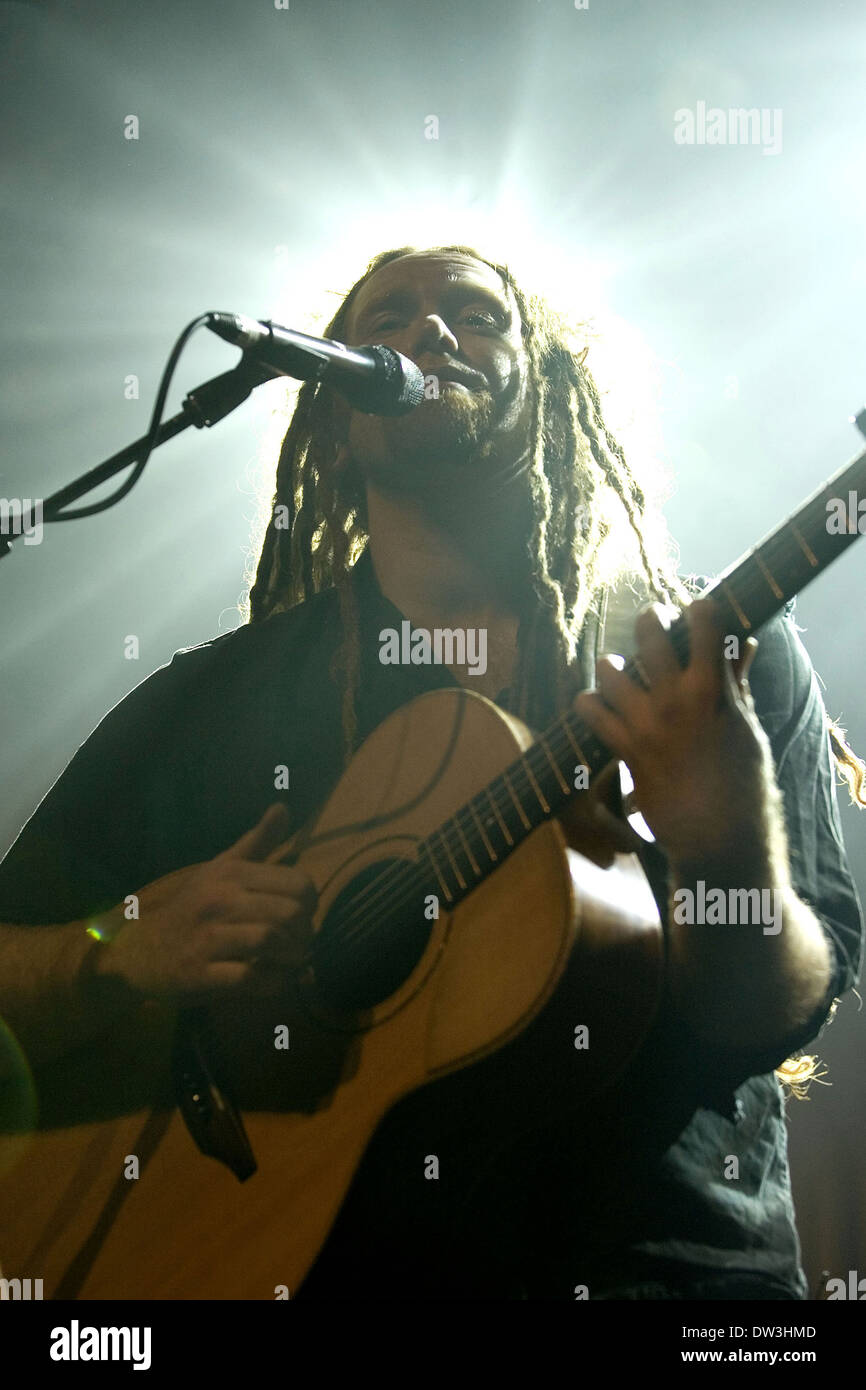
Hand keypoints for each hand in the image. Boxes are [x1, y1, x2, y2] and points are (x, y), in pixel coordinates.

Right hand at [91, 804, 316, 1001]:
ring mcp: (208, 938)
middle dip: (305, 932)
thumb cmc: (191, 907)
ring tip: (290, 960)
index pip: (298, 884)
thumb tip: (283, 807)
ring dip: (292, 957)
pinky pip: (251, 978)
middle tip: (299, 942)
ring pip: (271, 941)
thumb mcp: (220, 868)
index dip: (310, 903)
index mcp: (231, 874)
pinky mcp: (200, 974)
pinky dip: (272, 983)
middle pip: (290, 913)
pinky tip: (272, 979)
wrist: (139, 950)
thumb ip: (256, 841)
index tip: (301, 914)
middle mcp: (219, 900)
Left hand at [573, 598, 786, 878]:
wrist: (719, 835)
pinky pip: (591, 712)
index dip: (699, 610)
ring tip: (617, 670)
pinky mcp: (626, 748)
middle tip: (652, 622)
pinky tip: (596, 705)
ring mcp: (647, 722)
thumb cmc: (744, 783)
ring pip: (610, 669)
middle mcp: (676, 698)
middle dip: (650, 619)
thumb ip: (737, 684)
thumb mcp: (748, 729)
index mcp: (714, 689)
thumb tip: (745, 645)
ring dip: (611, 665)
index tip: (696, 609)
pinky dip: (589, 704)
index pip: (705, 625)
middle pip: (650, 634)